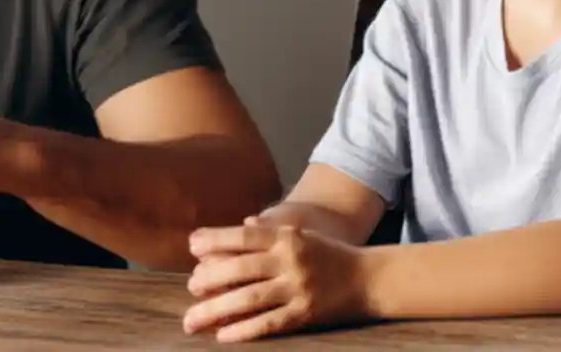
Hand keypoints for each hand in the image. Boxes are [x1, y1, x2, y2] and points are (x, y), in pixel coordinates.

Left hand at [183, 218, 373, 342]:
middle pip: (241, 268)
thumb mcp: (302, 234)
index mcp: (288, 237)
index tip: (191, 245)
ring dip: (217, 310)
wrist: (371, 278)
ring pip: (249, 299)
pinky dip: (245, 330)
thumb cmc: (329, 254)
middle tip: (189, 287)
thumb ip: (272, 232)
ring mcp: (298, 288)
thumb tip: (243, 224)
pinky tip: (223, 336)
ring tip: (192, 319)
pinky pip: (270, 323)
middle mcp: (291, 260)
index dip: (216, 239)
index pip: (245, 236)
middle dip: (210, 278)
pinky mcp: (305, 314)